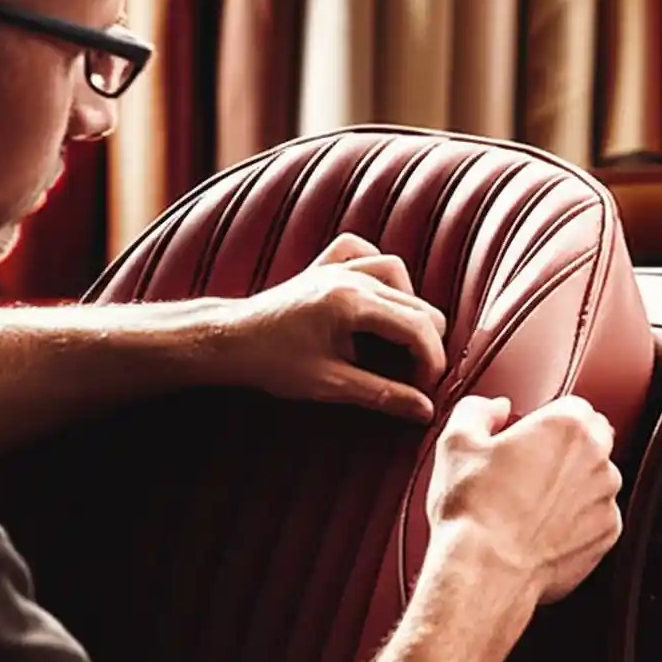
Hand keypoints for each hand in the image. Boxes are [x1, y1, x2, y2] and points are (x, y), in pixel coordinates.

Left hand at [225, 233, 446, 421]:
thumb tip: (425, 410)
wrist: (230, 340)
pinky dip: (375, 268)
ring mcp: (337, 268)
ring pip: (397, 273)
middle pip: (416, 303)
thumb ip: (382, 394)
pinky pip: (361, 251)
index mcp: (353, 304)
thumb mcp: (330, 384)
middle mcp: (350, 278)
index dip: (431, 361)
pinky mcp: (323, 267)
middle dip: (424, 342)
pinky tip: (376, 292)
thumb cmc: (272, 363)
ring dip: (408, 306)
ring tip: (400, 338)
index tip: (425, 389)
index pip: (417, 327)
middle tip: (412, 376)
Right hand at [426, 395, 623, 602]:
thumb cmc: (473, 509)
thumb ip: (478, 411)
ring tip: (530, 505)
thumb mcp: (457, 442)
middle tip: (528, 469)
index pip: (574, 407)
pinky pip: (595, 519)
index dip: (547, 420)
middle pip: (592, 441)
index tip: (527, 436)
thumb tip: (494, 409)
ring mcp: (605, 501)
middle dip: (566, 450)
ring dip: (573, 486)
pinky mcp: (606, 537)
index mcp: (568, 426)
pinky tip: (542, 530)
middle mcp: (597, 460)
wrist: (485, 572)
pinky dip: (576, 522)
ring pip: (595, 481)